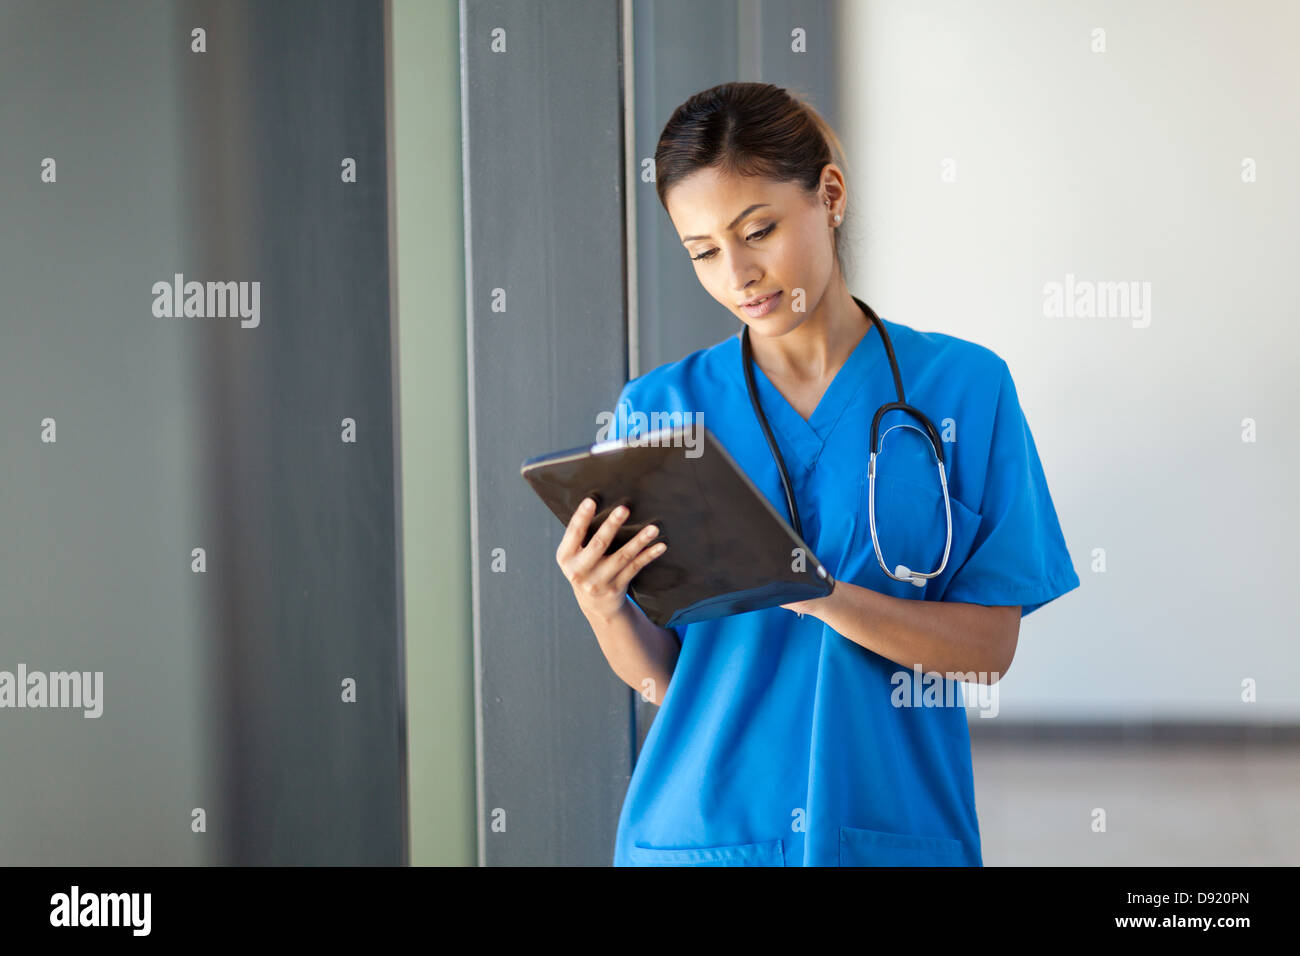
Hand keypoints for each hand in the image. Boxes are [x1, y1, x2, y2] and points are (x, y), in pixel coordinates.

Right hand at [555, 497, 667, 620]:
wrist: (594, 604)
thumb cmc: (585, 567)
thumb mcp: (575, 555)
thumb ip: (582, 536)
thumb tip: (599, 502)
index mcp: (566, 557)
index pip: (574, 533)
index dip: (582, 517)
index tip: (591, 500)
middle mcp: (579, 571)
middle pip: (598, 545)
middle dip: (611, 526)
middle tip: (624, 509)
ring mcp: (599, 581)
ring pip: (622, 557)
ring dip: (638, 541)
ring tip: (653, 528)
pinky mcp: (616, 587)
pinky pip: (635, 568)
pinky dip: (648, 556)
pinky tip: (660, 546)